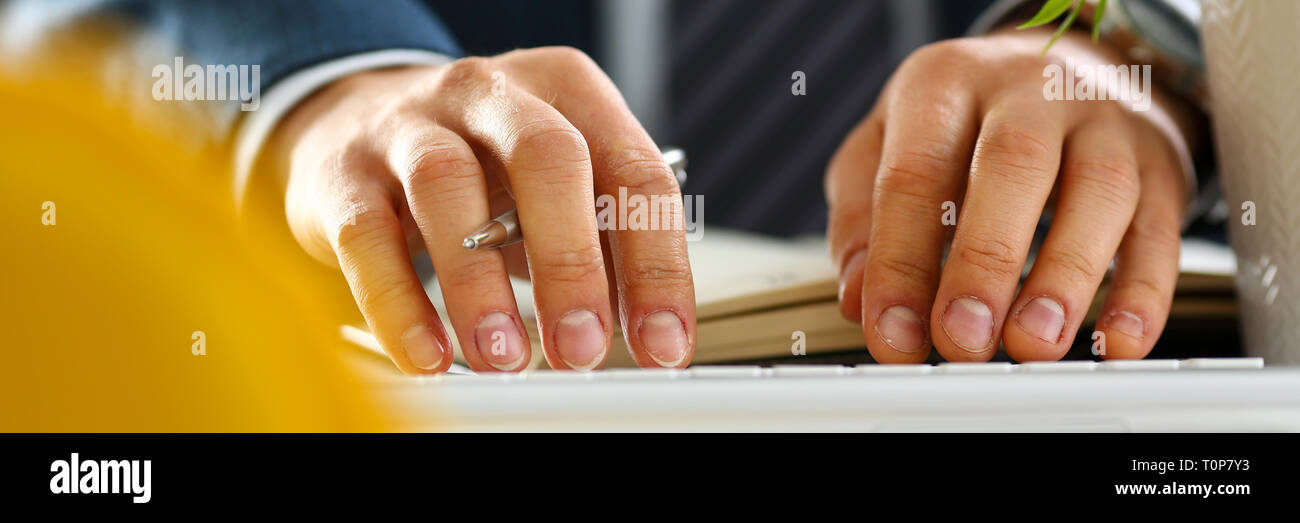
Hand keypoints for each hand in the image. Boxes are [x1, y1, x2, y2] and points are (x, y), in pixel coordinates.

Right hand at [268, 47, 694, 373]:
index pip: (633, 172)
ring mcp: (412, 125)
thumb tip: (641, 333)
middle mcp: (492, 94)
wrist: (351, 122)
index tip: (662, 343)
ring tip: (503, 358)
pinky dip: (399, 305)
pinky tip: (428, 354)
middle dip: (572, 265)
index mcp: (567, 90)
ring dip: (480, 286)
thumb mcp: (550, 186)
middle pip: (548, 159)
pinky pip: (368, 237)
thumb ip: (599, 242)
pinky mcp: (344, 172)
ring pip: (448, 188)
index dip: (656, 266)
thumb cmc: (478, 165)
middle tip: (581, 350)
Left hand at [826, 29, 1196, 362]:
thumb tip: (860, 299)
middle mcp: (1028, 92)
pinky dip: (1144, 290)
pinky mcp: (1159, 164)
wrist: (1063, 64)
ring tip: (1032, 343)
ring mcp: (1102, 122)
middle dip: (985, 262)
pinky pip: (1160, 226)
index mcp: (945, 83)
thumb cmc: (961, 121)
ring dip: (1067, 276)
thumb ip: (861, 219)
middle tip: (963, 340)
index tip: (893, 333)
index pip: (916, 172)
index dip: (900, 260)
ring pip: (1099, 189)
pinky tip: (1117, 339)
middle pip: (1013, 165)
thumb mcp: (884, 145)